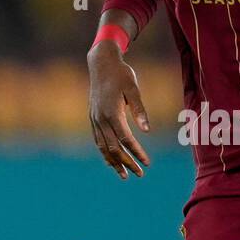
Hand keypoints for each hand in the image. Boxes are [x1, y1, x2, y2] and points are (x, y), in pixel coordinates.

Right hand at [88, 40, 150, 178]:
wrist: (100, 63)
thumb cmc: (120, 74)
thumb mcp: (133, 89)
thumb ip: (139, 110)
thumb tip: (147, 130)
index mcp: (112, 113)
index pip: (126, 139)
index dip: (137, 152)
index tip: (147, 162)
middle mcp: (101, 119)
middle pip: (114, 148)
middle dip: (127, 163)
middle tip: (140, 174)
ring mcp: (95, 119)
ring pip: (103, 147)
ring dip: (114, 162)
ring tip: (124, 175)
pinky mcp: (93, 118)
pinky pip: (98, 140)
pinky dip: (105, 153)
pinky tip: (111, 161)